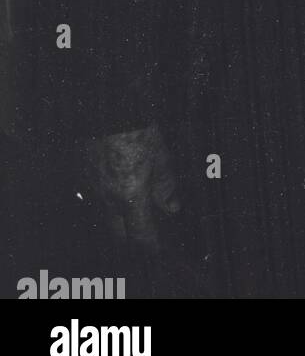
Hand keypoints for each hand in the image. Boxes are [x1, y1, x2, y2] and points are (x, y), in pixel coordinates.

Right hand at [84, 124, 179, 249]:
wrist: (107, 107)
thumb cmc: (137, 128)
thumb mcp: (161, 156)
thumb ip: (166, 185)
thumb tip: (172, 207)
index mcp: (130, 196)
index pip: (141, 236)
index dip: (152, 246)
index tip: (159, 248)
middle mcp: (107, 199)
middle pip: (118, 233)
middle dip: (133, 236)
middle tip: (146, 229)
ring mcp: (91, 188)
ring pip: (104, 214)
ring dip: (119, 215)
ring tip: (134, 202)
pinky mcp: (80, 175)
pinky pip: (94, 195)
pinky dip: (107, 195)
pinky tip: (118, 181)